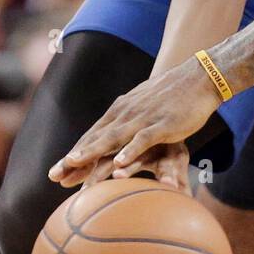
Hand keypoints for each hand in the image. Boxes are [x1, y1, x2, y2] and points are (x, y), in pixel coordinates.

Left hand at [48, 58, 221, 186]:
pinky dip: (129, 151)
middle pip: (95, 139)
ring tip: (75, 164)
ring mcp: (142, 118)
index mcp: (120, 112)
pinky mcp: (161, 124)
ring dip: (93, 152)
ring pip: (113, 139)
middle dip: (74, 158)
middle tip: (55, 175)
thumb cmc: (173, 96)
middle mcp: (126, 114)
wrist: (199, 77)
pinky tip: (119, 164)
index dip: (73, 154)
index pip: (91, 136)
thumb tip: (117, 136)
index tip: (56, 173)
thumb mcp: (144, 106)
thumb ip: (129, 120)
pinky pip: (142, 140)